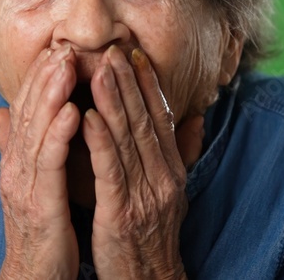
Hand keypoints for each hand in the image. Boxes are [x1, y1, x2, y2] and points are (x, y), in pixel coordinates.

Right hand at [0, 45, 81, 278]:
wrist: (33, 276)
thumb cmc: (39, 229)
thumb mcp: (27, 181)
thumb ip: (16, 147)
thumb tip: (0, 114)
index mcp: (16, 158)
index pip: (25, 106)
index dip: (39, 76)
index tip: (57, 47)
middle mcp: (15, 165)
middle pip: (27, 110)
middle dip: (45, 74)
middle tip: (63, 43)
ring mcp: (23, 183)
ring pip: (36, 128)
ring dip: (51, 93)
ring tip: (68, 63)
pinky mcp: (38, 203)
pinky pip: (49, 162)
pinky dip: (60, 133)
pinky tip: (75, 111)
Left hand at [82, 46, 203, 279]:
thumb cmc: (153, 236)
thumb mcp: (172, 192)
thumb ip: (181, 154)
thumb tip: (195, 118)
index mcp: (171, 170)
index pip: (160, 118)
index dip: (147, 84)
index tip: (134, 53)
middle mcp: (163, 178)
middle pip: (144, 120)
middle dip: (128, 82)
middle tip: (114, 48)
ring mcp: (145, 195)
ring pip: (128, 139)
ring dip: (113, 101)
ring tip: (100, 69)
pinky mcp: (123, 214)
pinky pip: (110, 171)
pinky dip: (100, 141)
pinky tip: (88, 117)